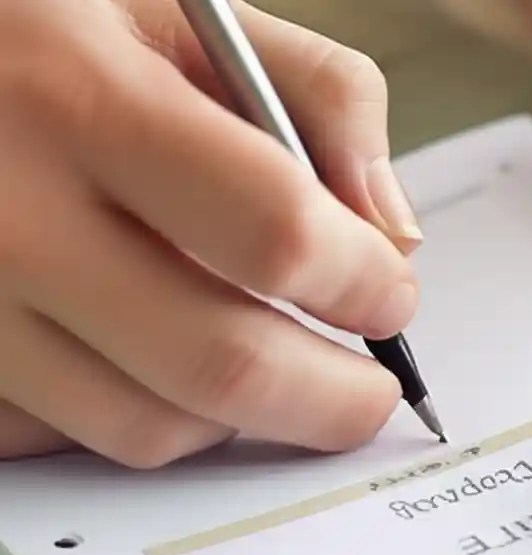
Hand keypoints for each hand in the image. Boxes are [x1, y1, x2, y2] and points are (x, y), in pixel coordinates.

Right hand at [0, 0, 421, 467]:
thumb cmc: (54, 37)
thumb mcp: (187, 14)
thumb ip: (323, 98)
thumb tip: (394, 237)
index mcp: (82, 99)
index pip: (275, 235)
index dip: (363, 283)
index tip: (391, 297)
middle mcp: (10, 214)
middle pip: (222, 364)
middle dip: (333, 398)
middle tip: (372, 393)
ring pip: (150, 426)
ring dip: (244, 416)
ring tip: (270, 362)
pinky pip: (74, 436)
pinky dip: (147, 414)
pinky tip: (162, 359)